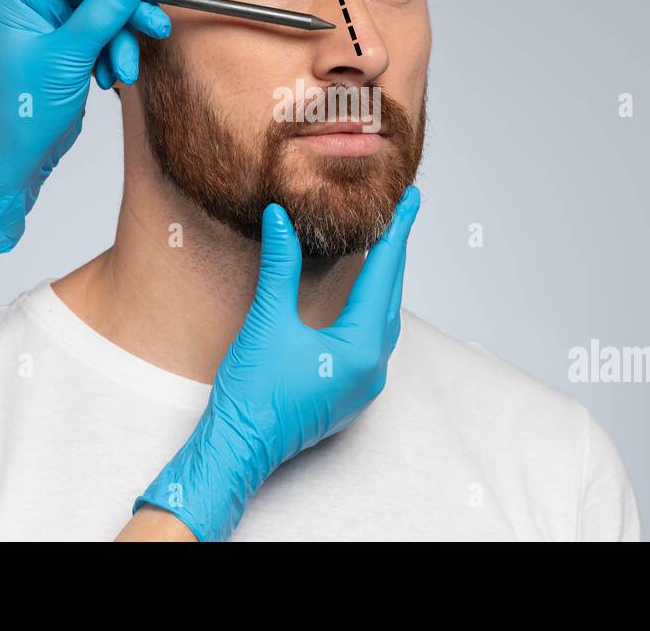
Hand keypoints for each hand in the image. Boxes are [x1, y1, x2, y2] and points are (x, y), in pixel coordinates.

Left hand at [0, 0, 167, 261]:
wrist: (19, 155)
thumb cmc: (24, 109)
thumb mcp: (68, 55)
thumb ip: (102, 13)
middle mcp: (33, 5)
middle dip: (125, 12)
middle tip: (154, 25)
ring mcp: (51, 27)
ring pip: (105, 15)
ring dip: (121, 43)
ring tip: (124, 72)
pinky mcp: (68, 48)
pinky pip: (104, 37)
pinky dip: (113, 56)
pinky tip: (108, 79)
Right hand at [132, 185, 420, 540]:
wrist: (238, 450)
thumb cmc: (252, 393)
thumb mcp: (266, 321)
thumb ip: (279, 266)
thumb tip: (280, 218)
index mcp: (360, 347)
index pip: (384, 274)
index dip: (397, 231)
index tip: (411, 198)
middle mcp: (372, 367)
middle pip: (391, 295)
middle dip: (395, 252)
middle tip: (402, 212)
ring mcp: (364, 384)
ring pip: (384, 319)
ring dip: (385, 282)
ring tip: (386, 247)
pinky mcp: (350, 393)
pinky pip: (372, 341)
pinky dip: (371, 310)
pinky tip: (362, 296)